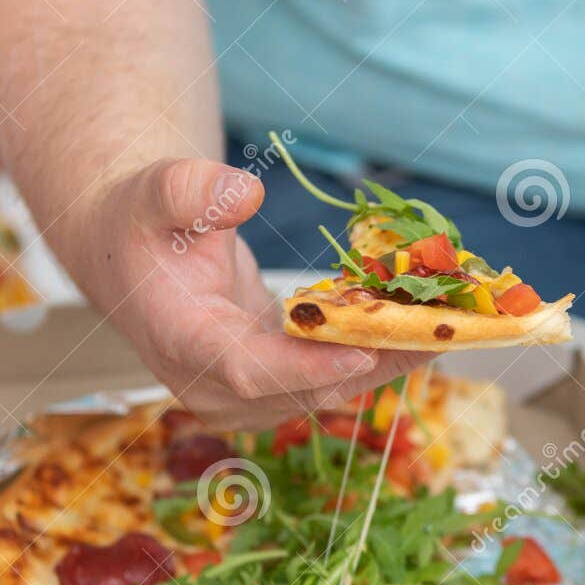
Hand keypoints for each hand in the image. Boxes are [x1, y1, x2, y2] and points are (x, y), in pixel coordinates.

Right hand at [75, 158, 430, 429]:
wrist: (133, 257)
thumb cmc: (143, 221)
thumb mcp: (153, 190)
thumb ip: (188, 189)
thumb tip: (245, 192)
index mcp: (181, 340)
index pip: (247, 370)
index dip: (308, 368)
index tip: (365, 353)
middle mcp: (213, 384)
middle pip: (302, 389)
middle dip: (374, 358)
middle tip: (440, 324)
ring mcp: (244, 396)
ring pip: (326, 391)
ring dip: (389, 359)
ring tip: (452, 324)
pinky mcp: (273, 388)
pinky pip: (331, 379)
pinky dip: (379, 353)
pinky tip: (427, 326)